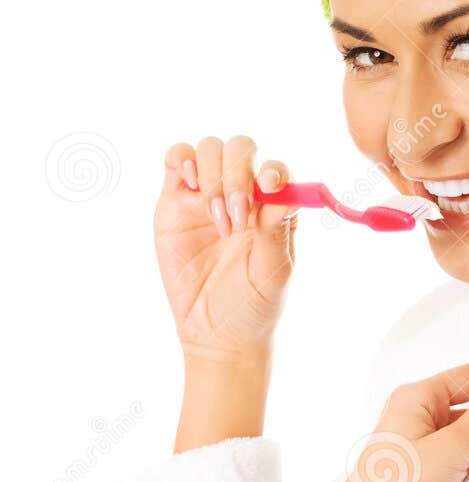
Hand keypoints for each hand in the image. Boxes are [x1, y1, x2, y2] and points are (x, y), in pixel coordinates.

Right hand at [154, 135, 297, 359]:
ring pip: (210, 148)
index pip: (274, 168)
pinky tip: (190, 184)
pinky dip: (182, 158)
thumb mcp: (274, 270)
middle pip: (240, 149)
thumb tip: (281, 189)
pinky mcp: (175, 202)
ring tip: (217, 222)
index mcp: (273, 207)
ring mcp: (206, 195)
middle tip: (236, 223)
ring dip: (213, 177)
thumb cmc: (252, 303)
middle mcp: (242, 194)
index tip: (268, 187)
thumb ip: (277, 228)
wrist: (214, 333)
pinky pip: (176, 159)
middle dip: (237, 177)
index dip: (272, 170)